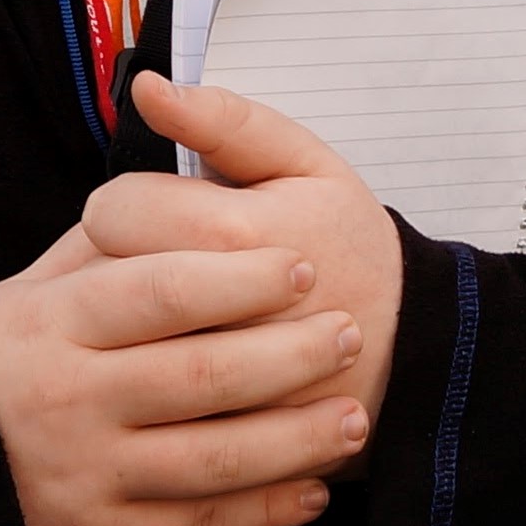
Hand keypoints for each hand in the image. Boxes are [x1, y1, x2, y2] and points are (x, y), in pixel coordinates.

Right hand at [0, 223, 370, 525]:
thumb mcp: (22, 296)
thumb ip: (98, 253)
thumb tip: (171, 190)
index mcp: (51, 324)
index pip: (161, 292)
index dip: (241, 279)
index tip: (302, 266)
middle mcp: (72, 397)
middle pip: (202, 374)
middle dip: (291, 354)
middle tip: (348, 331)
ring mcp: (88, 473)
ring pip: (214, 456)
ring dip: (297, 437)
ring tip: (352, 416)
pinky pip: (199, 525)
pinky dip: (264, 508)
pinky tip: (310, 486)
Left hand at [88, 75, 406, 451]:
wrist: (416, 351)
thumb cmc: (352, 245)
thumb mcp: (307, 163)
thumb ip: (225, 120)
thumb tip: (148, 88)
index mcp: (241, 233)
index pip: (114, 212)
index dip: (129, 209)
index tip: (160, 218)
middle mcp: (227, 314)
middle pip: (109, 284)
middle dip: (128, 268)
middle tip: (169, 267)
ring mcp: (226, 388)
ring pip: (122, 350)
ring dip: (135, 333)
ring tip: (180, 319)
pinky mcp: (226, 437)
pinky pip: (150, 411)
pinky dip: (155, 392)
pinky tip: (186, 369)